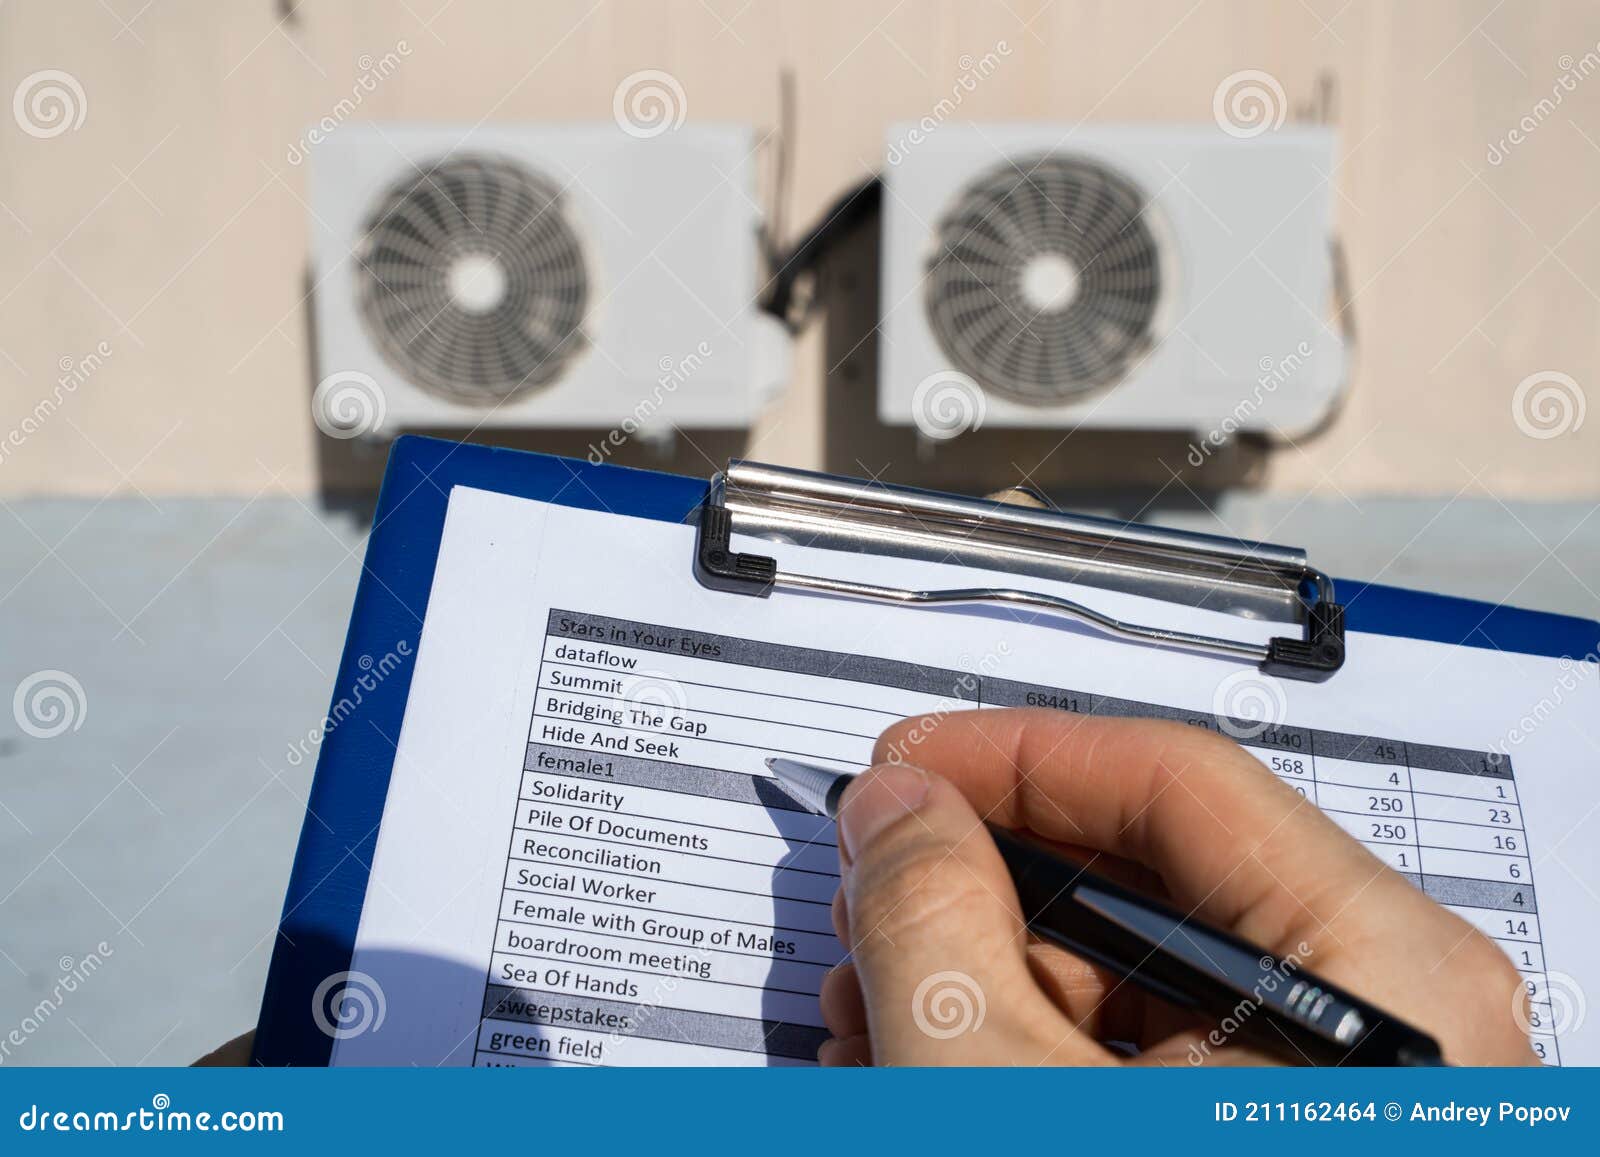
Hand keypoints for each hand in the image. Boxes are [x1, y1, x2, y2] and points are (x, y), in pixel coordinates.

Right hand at [819, 709, 1538, 1066]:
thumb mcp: (994, 1079)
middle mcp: (1388, 1017)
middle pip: (1152, 872)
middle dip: (978, 880)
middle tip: (878, 882)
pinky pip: (1149, 1045)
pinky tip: (938, 1057)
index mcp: (1378, 976)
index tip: (907, 765)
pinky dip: (1034, 1039)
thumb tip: (894, 812)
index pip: (1179, 778)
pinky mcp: (1285, 1128)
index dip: (1013, 754)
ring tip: (877, 998)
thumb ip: (931, 920)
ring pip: (1140, 971)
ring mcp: (1340, 1083)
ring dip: (985, 969)